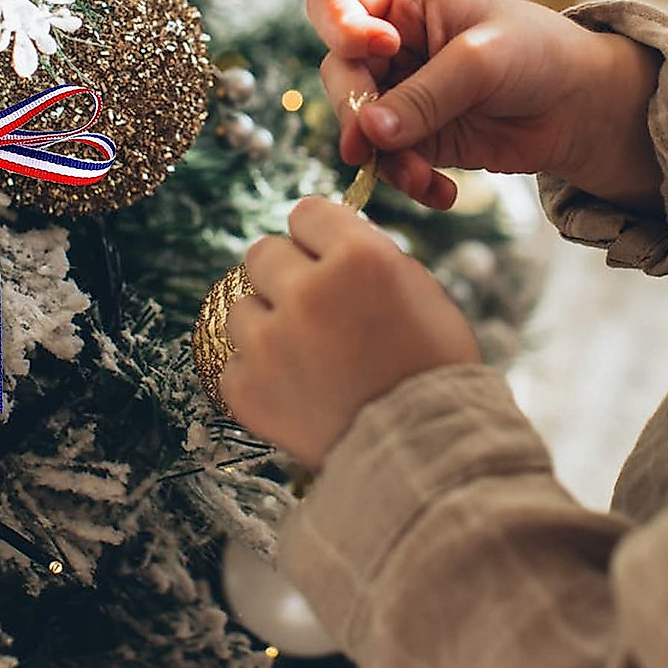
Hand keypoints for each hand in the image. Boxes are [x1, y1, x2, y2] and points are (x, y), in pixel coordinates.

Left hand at [220, 195, 482, 473]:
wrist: (426, 455)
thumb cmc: (432, 368)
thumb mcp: (418, 288)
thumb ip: (366, 254)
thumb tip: (326, 242)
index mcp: (358, 256)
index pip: (305, 212)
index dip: (318, 236)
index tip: (327, 257)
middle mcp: (307, 290)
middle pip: (262, 251)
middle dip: (287, 273)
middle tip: (316, 307)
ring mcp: (270, 342)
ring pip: (240, 305)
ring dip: (267, 322)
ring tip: (307, 353)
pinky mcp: (247, 388)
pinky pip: (236, 361)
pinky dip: (259, 373)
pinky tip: (297, 388)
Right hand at [306, 0, 620, 208]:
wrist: (581, 107)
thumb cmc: (539, 54)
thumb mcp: (482, 62)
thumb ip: (423, 96)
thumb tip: (368, 133)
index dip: (339, 26)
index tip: (380, 49)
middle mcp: (390, 42)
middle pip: (337, 70)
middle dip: (354, 109)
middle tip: (370, 143)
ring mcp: (399, 91)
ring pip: (356, 123)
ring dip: (382, 156)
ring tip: (421, 177)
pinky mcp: (414, 135)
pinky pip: (388, 160)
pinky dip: (408, 179)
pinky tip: (442, 191)